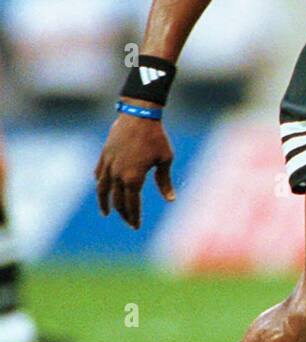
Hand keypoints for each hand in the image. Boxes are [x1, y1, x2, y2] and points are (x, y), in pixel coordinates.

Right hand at [95, 109, 175, 229]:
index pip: (132, 204)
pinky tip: (102, 188)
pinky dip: (100, 183)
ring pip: (103, 190)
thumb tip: (171, 199)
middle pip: (117, 201)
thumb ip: (164, 181)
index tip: (136, 226)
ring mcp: (108, 165)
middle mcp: (118, 174)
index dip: (134, 217)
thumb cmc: (156, 137)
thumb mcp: (165, 159)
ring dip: (104, 203)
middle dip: (123, 214)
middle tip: (129, 222)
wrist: (139, 115)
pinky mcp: (104, 155)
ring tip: (106, 213)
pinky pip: (99, 174)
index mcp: (133, 178)